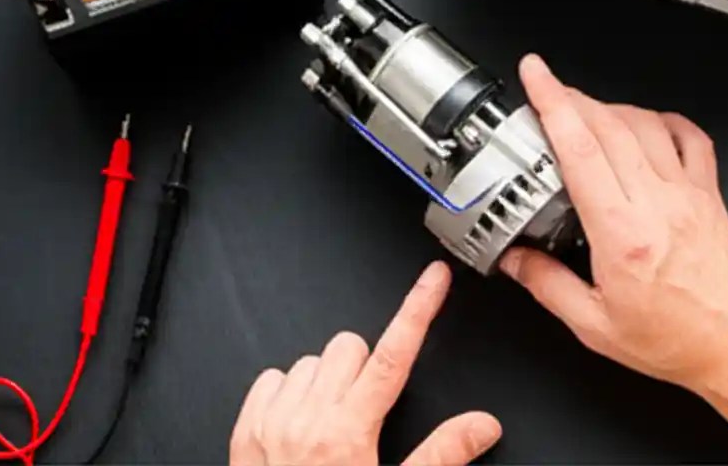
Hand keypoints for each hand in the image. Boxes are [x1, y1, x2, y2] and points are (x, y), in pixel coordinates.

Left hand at [229, 262, 501, 465]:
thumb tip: (482, 424)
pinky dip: (289, 392)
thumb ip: (442, 454)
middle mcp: (307, 419)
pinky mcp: (245, 432)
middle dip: (366, 365)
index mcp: (349, 431)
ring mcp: (272, 423)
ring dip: (328, 380)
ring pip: (310, 360)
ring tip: (335, 422)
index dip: (418, 308)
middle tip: (370, 407)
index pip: (393, 353)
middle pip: (349, 346)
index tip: (434, 279)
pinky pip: (271, 379)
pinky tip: (300, 423)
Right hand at [501, 55, 727, 400]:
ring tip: (588, 113)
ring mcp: (688, 194)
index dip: (554, 104)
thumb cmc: (678, 341)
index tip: (537, 77)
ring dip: (613, 108)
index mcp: (623, 234)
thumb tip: (516, 261)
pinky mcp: (710, 195)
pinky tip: (648, 125)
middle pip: (610, 126)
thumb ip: (548, 286)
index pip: (582, 150)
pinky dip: (665, 121)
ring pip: (647, 125)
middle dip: (573, 97)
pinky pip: (691, 139)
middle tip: (548, 90)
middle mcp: (658, 204)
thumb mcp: (595, 326)